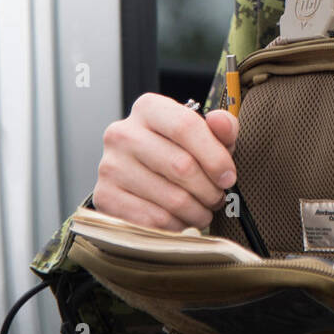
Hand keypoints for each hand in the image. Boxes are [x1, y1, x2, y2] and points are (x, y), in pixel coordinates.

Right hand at [93, 94, 238, 230]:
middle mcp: (123, 133)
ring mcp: (110, 165)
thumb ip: (221, 127)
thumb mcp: (205, 135)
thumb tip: (221, 122)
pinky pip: (154, 220)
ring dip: (197, 211)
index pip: (186, 126)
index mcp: (148, 108)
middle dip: (209, 189)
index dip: (215, 156)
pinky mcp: (104, 196)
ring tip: (203, 210)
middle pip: (181, 165)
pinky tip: (182, 219)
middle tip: (218, 198)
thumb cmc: (177, 151)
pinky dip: (177, 225)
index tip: (229, 177)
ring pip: (171, 198)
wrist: (137, 176)